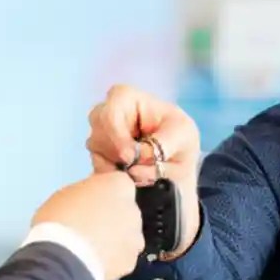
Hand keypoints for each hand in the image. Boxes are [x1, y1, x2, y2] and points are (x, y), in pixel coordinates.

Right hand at [32, 172, 144, 279]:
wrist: (63, 259)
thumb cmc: (59, 221)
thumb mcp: (66, 194)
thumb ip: (86, 193)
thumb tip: (89, 201)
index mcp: (118, 185)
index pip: (118, 183)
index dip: (103, 193)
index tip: (90, 201)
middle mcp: (133, 210)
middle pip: (124, 211)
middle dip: (110, 217)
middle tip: (87, 226)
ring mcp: (135, 238)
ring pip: (126, 236)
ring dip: (113, 240)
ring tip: (88, 249)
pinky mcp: (130, 262)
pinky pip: (122, 257)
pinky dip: (111, 260)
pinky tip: (92, 263)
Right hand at [85, 85, 201, 258]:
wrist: (175, 178)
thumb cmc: (182, 147)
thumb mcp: (184, 140)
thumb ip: (161, 146)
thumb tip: (134, 163)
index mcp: (132, 100)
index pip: (113, 104)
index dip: (116, 131)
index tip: (130, 155)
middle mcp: (112, 114)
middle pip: (97, 123)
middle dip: (113, 149)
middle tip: (131, 168)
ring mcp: (102, 136)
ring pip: (95, 146)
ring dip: (114, 164)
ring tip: (137, 173)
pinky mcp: (99, 157)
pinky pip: (96, 166)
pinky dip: (111, 176)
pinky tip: (126, 179)